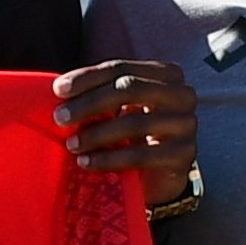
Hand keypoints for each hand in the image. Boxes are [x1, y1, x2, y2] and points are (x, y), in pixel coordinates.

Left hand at [53, 60, 198, 208]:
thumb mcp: (119, 108)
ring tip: (71, 144)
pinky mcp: (185, 154)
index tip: (58, 90)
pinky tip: (86, 163)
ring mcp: (187, 124)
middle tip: (60, 118)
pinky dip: (109, 159)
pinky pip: (141, 155)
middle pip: (130, 89)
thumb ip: (99, 94)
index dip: (88, 77)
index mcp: (166, 74)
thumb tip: (58, 90)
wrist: (161, 176)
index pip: (121, 68)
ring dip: (96, 134)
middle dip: (90, 103)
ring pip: (135, 123)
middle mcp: (182, 94)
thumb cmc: (135, 134)